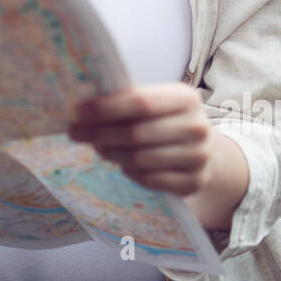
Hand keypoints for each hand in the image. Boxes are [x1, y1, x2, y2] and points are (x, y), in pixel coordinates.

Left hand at [67, 83, 213, 197]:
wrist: (205, 149)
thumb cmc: (168, 120)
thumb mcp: (157, 102)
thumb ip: (128, 100)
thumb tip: (84, 107)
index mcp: (186, 98)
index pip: (141, 102)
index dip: (107, 108)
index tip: (78, 111)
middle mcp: (197, 127)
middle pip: (136, 133)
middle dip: (99, 133)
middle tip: (75, 132)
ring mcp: (198, 157)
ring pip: (140, 159)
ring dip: (111, 153)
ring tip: (97, 147)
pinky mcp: (193, 181)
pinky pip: (149, 179)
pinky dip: (129, 172)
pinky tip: (121, 164)